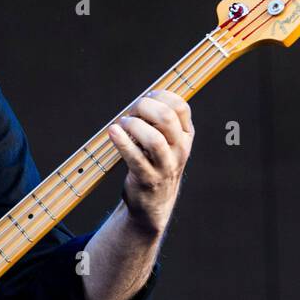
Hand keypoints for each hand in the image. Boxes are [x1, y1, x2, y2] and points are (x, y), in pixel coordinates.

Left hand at [106, 89, 193, 236]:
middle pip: (167, 118)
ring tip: (122, 124)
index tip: (145, 98)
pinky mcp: (147, 178)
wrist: (153, 203)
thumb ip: (158, 121)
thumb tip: (142, 99)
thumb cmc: (154, 163)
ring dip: (133, 126)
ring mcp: (165, 166)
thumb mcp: (166, 142)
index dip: (160, 96)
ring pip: (154, 139)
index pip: (180, 107)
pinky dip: (121, 142)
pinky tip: (113, 132)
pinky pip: (135, 158)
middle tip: (131, 112)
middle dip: (144, 107)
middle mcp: (180, 150)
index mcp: (186, 136)